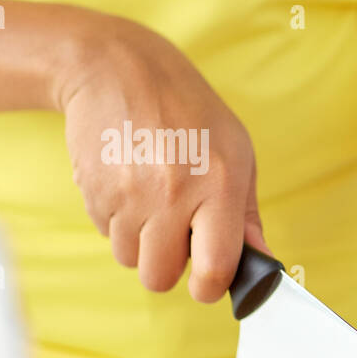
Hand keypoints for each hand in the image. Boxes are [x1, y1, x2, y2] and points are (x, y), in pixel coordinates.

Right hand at [56, 17, 266, 299]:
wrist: (120, 69)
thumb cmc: (192, 114)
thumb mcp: (237, 155)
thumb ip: (248, 217)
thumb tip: (264, 264)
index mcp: (219, 186)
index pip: (214, 268)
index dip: (210, 288)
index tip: (207, 284)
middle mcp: (173, 194)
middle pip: (160, 277)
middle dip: (168, 267)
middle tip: (176, 236)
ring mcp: (129, 193)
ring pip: (130, 260)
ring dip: (141, 243)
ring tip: (152, 201)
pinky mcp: (92, 189)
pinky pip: (106, 234)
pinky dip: (118, 221)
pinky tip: (129, 185)